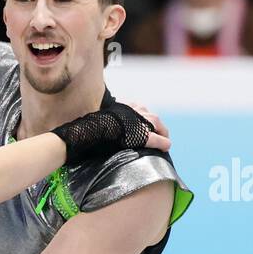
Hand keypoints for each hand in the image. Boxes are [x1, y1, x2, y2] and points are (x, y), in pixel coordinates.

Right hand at [51, 101, 170, 163]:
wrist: (85, 134)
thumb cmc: (87, 129)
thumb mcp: (97, 119)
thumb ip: (103, 120)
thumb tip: (97, 126)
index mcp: (122, 106)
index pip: (139, 109)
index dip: (145, 119)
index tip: (147, 126)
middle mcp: (132, 110)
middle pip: (151, 116)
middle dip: (158, 126)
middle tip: (161, 135)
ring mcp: (137, 121)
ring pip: (156, 124)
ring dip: (163, 132)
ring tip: (165, 142)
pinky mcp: (140, 135)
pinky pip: (155, 139)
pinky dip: (162, 142)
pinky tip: (167, 147)